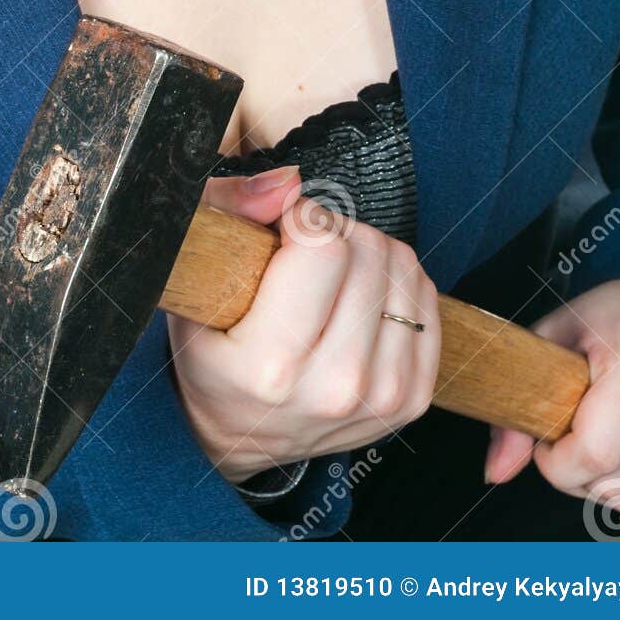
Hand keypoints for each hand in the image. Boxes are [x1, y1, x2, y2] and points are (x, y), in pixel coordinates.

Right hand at [167, 164, 441, 483]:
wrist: (244, 436)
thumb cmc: (214, 352)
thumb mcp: (193, 279)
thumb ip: (228, 210)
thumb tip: (288, 183)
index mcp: (271, 365)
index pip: (322, 248)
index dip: (302, 217)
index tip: (282, 229)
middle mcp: (334, 387)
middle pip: (367, 251)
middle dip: (334, 231)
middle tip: (303, 253)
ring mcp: (380, 397)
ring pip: (402, 268)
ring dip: (367, 252)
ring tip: (330, 274)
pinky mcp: (413, 398)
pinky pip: (425, 299)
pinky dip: (396, 281)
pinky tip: (360, 295)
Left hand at [485, 279, 619, 511]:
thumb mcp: (564, 330)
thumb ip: (524, 392)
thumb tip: (496, 468)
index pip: (595, 451)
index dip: (556, 462)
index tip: (545, 440)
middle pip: (615, 484)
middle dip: (575, 474)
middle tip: (568, 435)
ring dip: (606, 482)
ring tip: (599, 436)